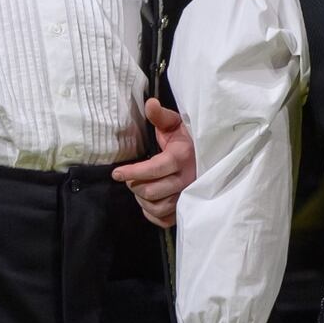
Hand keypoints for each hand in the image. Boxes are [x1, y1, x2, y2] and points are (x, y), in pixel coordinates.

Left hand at [112, 98, 195, 226]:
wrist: (207, 153)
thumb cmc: (185, 138)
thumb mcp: (174, 123)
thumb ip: (160, 116)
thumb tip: (149, 103)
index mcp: (182, 157)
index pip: (155, 169)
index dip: (133, 172)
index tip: (117, 173)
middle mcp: (188, 179)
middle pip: (153, 191)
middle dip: (135, 185)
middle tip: (129, 177)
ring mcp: (189, 196)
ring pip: (158, 207)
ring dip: (142, 199)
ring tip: (138, 188)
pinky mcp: (186, 208)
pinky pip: (164, 219)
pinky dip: (151, 214)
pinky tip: (147, 202)